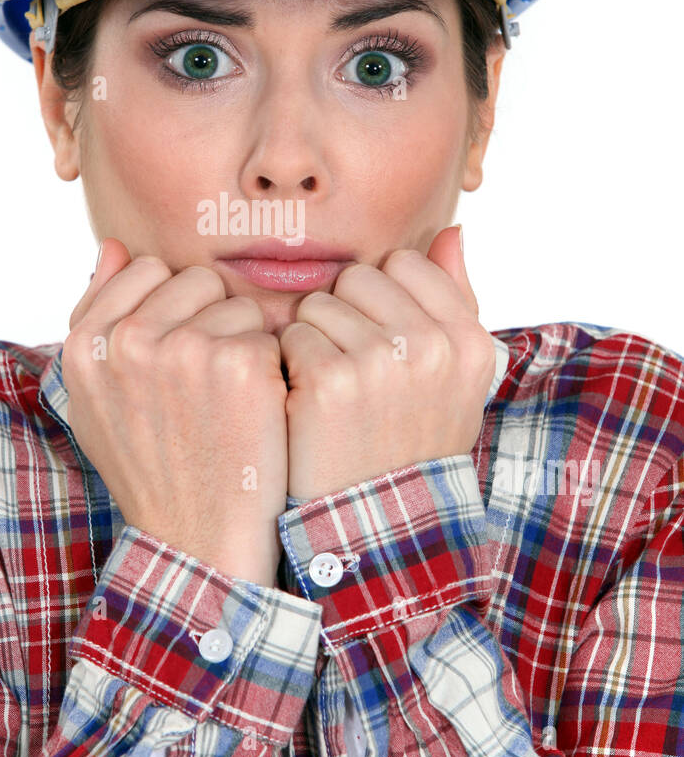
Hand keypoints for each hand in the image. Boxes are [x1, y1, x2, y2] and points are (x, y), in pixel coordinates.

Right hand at [62, 239, 288, 585]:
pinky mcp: (241, 365)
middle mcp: (128, 341)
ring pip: (239, 304)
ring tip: (228, 404)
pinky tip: (256, 413)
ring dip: (245, 344)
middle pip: (197, 279)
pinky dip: (273, 369)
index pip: (145, 269)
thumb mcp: (97, 399)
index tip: (175, 360)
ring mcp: (186, 350)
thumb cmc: (151, 465)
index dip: (172, 310)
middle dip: (210, 320)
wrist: (198, 539)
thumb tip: (114, 246)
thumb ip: (96, 317)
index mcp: (86, 346)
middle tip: (205, 387)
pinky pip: (272, 333)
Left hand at [279, 225, 496, 500]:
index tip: (379, 344)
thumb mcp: (454, 378)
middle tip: (349, 373)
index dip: (378, 299)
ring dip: (311, 341)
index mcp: (468, 339)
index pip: (405, 262)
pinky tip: (305, 407)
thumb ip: (456, 299)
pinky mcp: (331, 379)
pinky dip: (288, 367)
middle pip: (357, 277)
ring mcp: (382, 360)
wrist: (378, 527)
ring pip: (318, 303)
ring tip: (330, 395)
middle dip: (342, 315)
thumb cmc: (410, 443)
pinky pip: (290, 334)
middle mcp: (432, 344)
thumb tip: (452, 229)